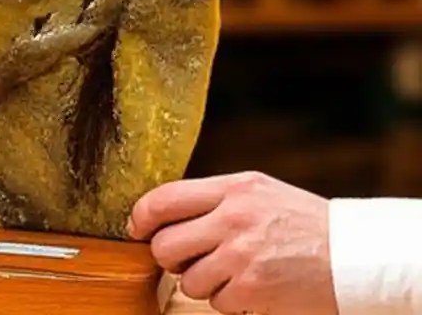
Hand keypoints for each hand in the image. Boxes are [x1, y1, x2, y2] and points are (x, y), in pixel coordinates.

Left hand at [130, 171, 336, 314]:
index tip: (138, 229)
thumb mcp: (259, 193)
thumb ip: (214, 199)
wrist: (355, 258)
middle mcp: (234, 219)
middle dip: (170, 257)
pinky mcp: (252, 289)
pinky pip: (215, 302)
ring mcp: (242, 256)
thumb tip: (161, 214)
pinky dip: (229, 301)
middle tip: (190, 258)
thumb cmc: (304, 224)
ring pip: (186, 280)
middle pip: (164, 245)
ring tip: (232, 272)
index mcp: (233, 189)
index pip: (163, 200)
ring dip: (203, 283)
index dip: (140, 218)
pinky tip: (251, 288)